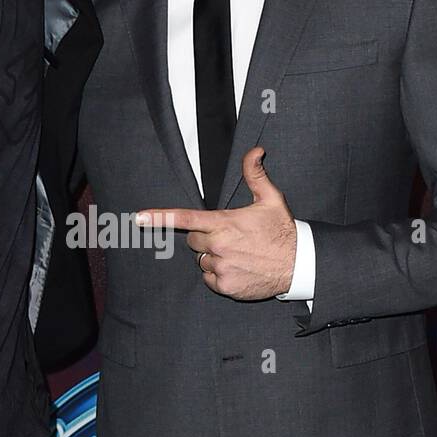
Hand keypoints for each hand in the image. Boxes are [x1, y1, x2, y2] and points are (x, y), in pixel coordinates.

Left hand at [135, 148, 296, 299]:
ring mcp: (221, 267)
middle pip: (193, 241)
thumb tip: (255, 151)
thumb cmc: (282, 231)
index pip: (185, 218)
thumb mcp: (271, 199)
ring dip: (214, 258)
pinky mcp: (225, 286)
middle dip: (206, 239)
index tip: (138, 218)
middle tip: (230, 239)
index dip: (160, 217)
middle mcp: (219, 246)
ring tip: (238, 255)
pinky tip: (239, 269)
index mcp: (224, 223)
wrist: (298, 264)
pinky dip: (220, 276)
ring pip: (202, 261)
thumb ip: (255, 174)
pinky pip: (210, 279)